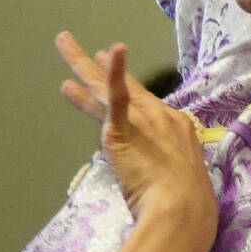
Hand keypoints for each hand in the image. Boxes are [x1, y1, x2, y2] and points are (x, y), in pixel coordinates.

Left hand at [56, 32, 215, 243]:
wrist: (183, 208)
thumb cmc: (186, 206)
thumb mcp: (181, 180)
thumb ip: (167, 170)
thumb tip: (157, 182)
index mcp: (177, 129)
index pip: (146, 107)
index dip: (128, 94)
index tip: (113, 85)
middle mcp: (162, 116)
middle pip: (128, 89)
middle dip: (104, 69)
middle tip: (89, 51)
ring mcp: (143, 119)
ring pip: (105, 87)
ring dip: (82, 64)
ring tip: (64, 43)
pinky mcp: (124, 127)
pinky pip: (116, 95)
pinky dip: (112, 72)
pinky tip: (105, 53)